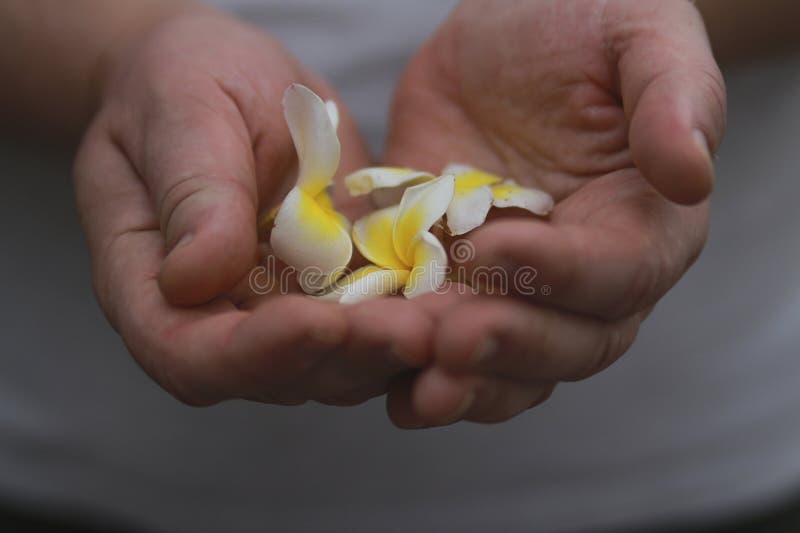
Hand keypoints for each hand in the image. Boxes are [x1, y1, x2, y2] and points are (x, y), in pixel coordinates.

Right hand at [74, 7, 432, 406]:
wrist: (227, 75)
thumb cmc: (180, 82)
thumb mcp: (179, 111)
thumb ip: (189, 191)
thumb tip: (193, 279)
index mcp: (150, 285)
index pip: (188, 353)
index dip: (252, 354)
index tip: (318, 323)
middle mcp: (218, 315)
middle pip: (277, 373)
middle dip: (349, 358)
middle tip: (415, 333)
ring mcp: (281, 307)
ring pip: (339, 361)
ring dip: (394, 350)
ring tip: (453, 322)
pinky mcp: (336, 287)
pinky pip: (376, 316)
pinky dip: (417, 315)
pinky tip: (461, 298)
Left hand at [384, 0, 725, 426]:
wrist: (503, 32)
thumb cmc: (583, 23)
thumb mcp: (638, 33)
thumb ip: (676, 96)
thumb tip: (692, 175)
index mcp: (643, 225)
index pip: (617, 275)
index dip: (560, 274)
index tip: (493, 248)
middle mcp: (582, 277)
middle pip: (562, 344)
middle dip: (505, 347)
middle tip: (448, 341)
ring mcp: (512, 289)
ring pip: (499, 363)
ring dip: (457, 379)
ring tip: (411, 378)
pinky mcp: (446, 280)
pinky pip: (433, 338)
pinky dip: (405, 363)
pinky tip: (369, 366)